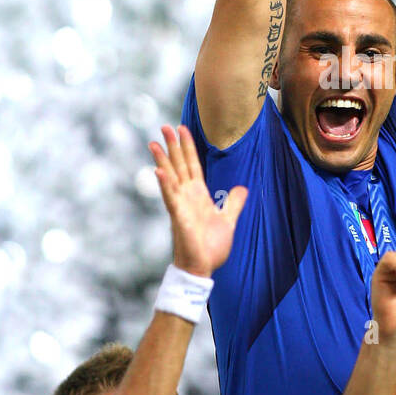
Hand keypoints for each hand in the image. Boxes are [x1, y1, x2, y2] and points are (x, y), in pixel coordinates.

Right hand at [149, 125, 246, 277]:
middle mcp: (187, 197)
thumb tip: (241, 188)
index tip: (182, 129)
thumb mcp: (228, 220)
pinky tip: (158, 171)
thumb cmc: (211, 247)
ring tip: (154, 143)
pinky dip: (165, 184)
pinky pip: (170, 198)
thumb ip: (233, 203)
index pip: (192, 165)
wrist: (203, 268)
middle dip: (172, 146)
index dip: (188, 147)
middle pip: (179, 166)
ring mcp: (181, 206)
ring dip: (163, 160)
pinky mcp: (179, 217)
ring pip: (170, 178)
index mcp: (199, 195)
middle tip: (163, 126)